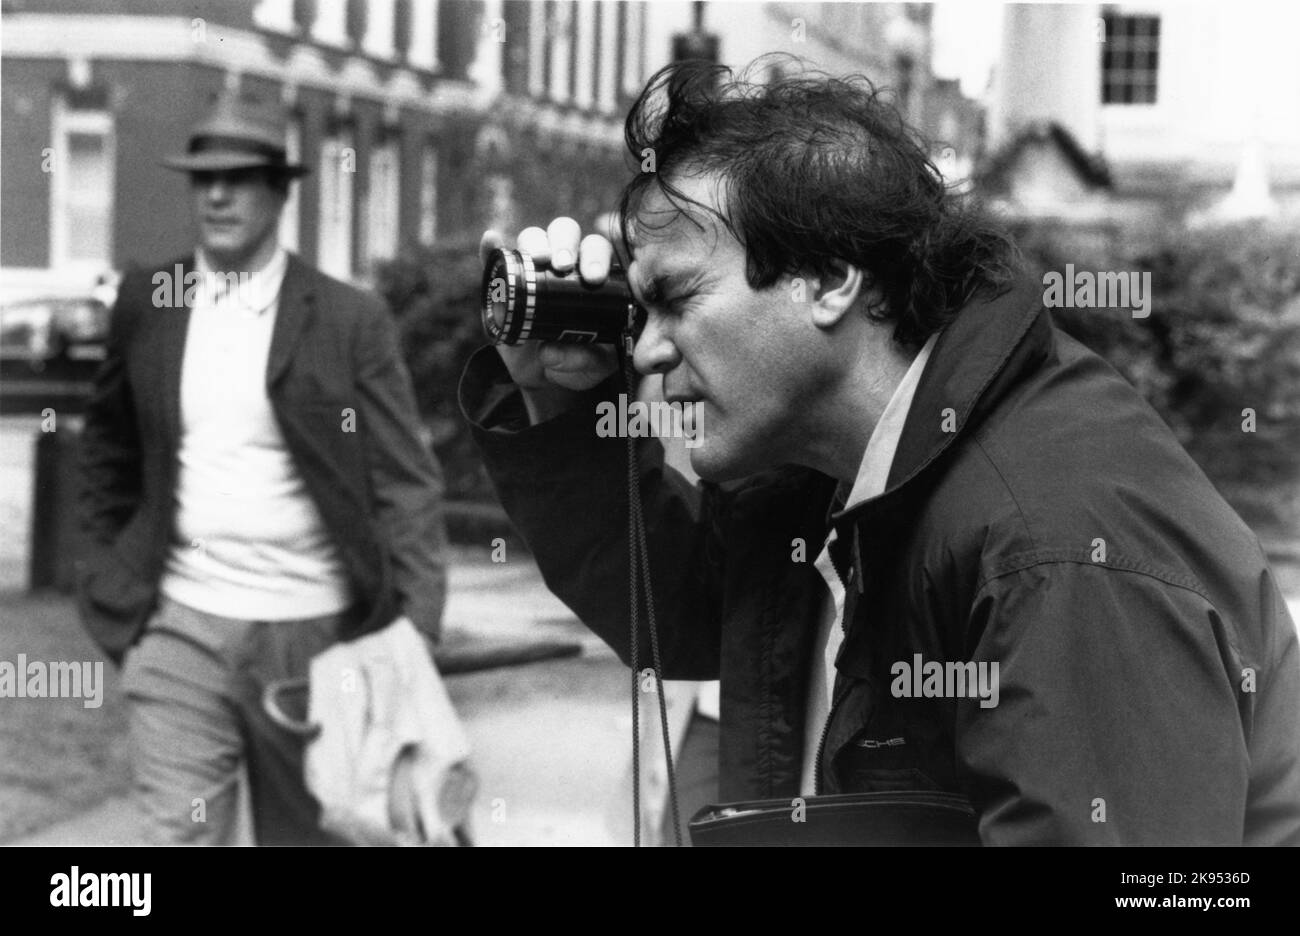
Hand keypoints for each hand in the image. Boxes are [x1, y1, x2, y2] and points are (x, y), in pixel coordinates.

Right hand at [478, 216, 623, 422]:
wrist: (543, 373)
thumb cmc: (576, 362)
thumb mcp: (590, 367)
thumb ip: (582, 360)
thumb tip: (550, 353)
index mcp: (592, 276)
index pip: (597, 250)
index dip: (596, 257)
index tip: (593, 278)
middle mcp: (562, 263)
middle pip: (565, 233)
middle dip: (565, 243)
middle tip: (562, 265)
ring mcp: (530, 269)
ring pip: (533, 238)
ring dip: (535, 242)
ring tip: (538, 259)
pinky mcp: (502, 280)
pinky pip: (495, 258)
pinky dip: (491, 247)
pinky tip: (491, 240)